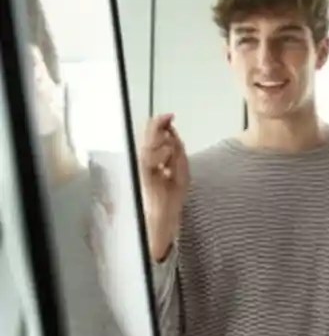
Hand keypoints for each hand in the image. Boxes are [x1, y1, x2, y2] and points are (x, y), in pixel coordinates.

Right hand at [138, 113, 189, 260]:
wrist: (163, 220)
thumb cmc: (169, 200)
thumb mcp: (180, 173)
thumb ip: (177, 155)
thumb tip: (173, 135)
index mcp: (151, 162)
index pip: (152, 139)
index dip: (159, 125)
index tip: (169, 116)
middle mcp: (142, 164)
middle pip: (146, 140)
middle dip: (156, 126)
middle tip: (168, 116)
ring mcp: (140, 171)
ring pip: (147, 148)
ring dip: (160, 141)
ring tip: (170, 140)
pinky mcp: (141, 179)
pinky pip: (147, 162)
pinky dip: (158, 155)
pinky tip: (167, 153)